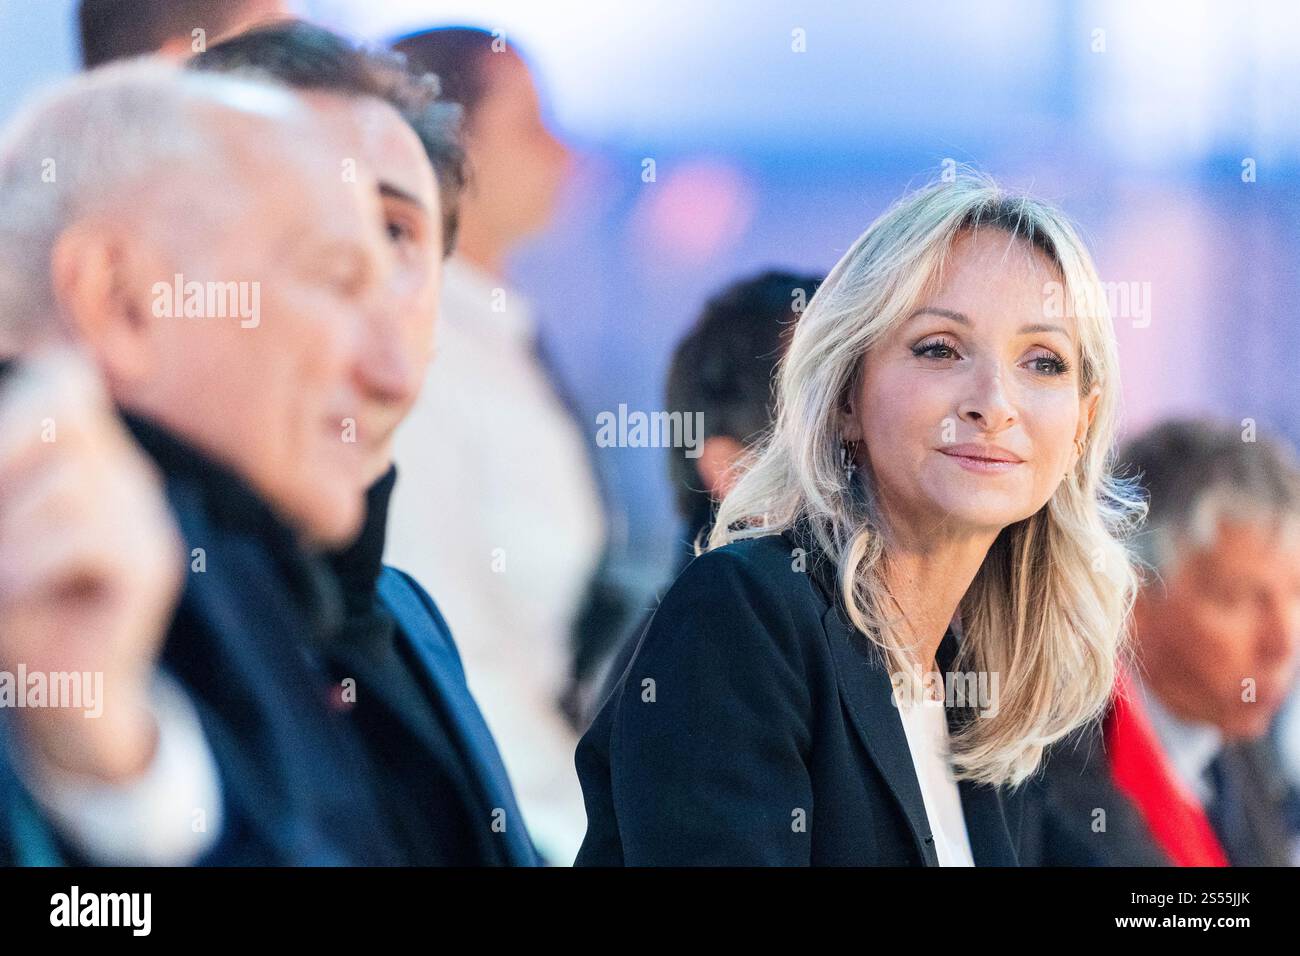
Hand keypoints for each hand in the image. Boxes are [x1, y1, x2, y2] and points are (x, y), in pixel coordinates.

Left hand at [0, 348, 183, 781]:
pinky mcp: (154, 564)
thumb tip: (54, 378)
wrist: (63, 696)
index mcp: (88, 458)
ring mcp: (147, 518)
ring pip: (67, 481)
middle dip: (1, 463)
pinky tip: (20, 596)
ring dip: (8, 533)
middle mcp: (126, 477)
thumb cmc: (12, 609)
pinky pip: (86, 536)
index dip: (19, 408)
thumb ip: (5, 466)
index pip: (64, 381)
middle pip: (58, 416)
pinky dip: (32, 565)